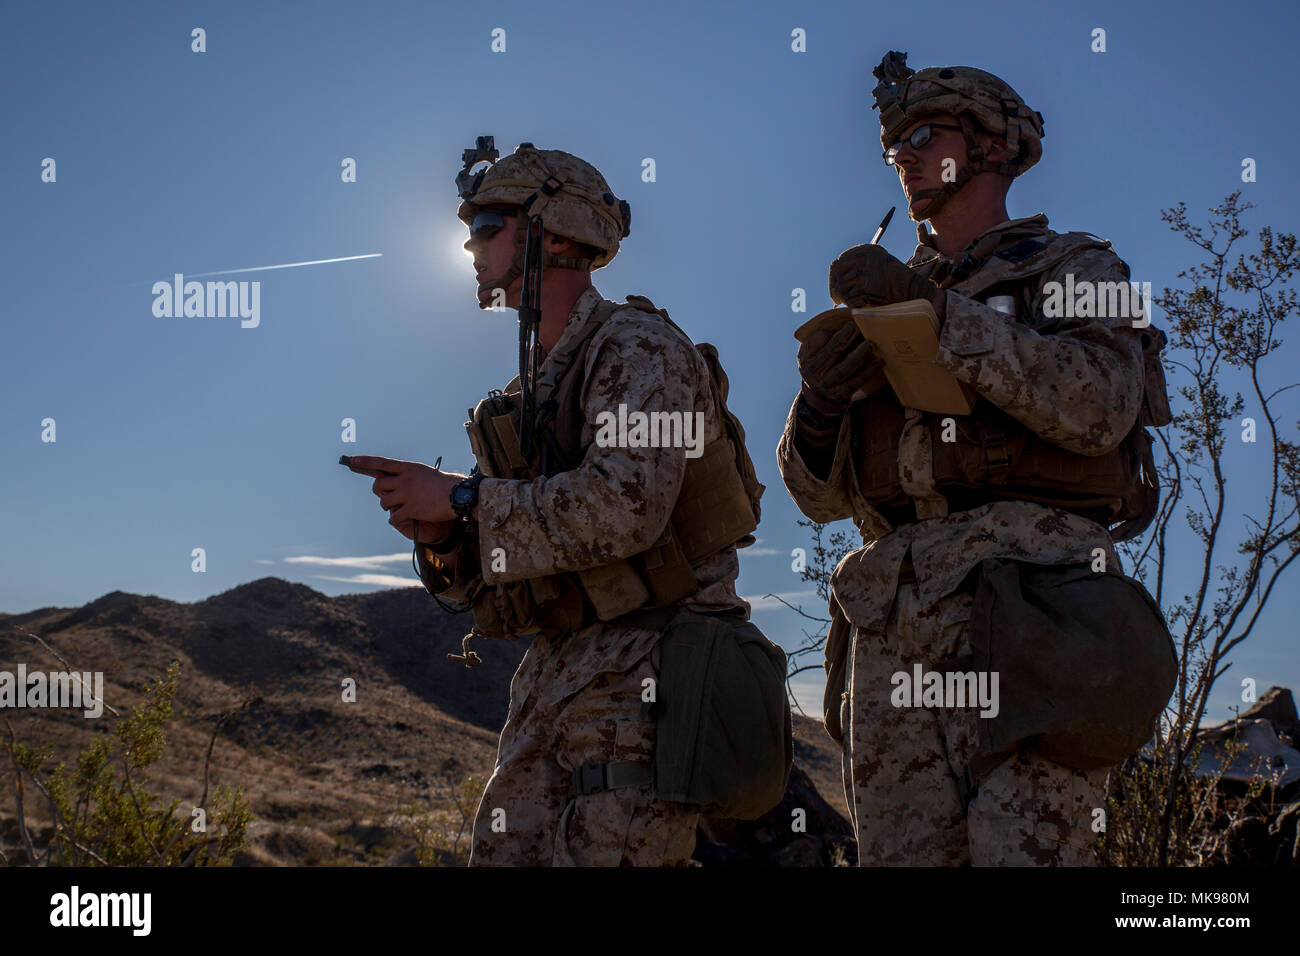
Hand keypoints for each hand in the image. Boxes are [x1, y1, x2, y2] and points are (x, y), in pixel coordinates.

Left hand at [346, 455, 467, 535]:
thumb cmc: (443, 484)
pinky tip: (405, 518)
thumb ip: (407, 475)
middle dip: (380, 492)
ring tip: (399, 507)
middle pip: (378, 485)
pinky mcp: (411, 509)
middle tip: (386, 495)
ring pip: (384, 502)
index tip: (353, 461)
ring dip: (388, 506)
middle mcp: (404, 479)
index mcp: (408, 468)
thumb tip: (389, 477)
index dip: (366, 462)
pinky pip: (393, 516)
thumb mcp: (424, 473)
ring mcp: (407, 494)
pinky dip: (396, 519)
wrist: (458, 495)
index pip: (382, 463)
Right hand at [797, 317, 882, 414]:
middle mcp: (813, 374)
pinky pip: (856, 381)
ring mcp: (827, 386)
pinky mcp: (840, 395)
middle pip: (832, 353)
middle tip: (860, 327)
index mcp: (806, 360)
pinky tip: (879, 361)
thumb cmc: (819, 367)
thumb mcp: (809, 355)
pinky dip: (868, 371)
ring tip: (871, 343)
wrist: (818, 398)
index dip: (833, 333)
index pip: (816, 343)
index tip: (850, 323)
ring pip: (845, 368)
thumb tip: (832, 327)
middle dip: (846, 338)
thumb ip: (816, 341)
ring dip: (859, 355)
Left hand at [829, 244, 937, 308]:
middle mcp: (863, 258)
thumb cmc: (894, 282)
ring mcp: (865, 272)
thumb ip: (858, 267)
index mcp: (865, 250)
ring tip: (854, 303)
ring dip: (845, 298)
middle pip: (836, 273)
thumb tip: (833, 275)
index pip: (839, 262)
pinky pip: (850, 299)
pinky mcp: (866, 287)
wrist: (914, 290)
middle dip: (835, 287)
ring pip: (840, 287)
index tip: (836, 287)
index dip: (835, 277)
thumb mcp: (877, 267)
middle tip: (837, 300)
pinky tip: (862, 306)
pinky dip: (853, 305)